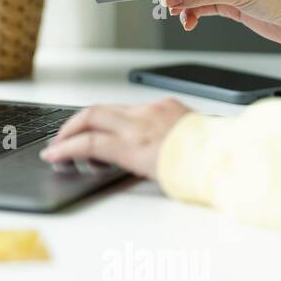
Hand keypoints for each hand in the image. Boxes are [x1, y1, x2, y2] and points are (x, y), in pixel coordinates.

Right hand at [39, 98, 190, 178]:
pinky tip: (121, 128)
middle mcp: (142, 124)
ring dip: (92, 120)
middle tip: (60, 139)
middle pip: (91, 115)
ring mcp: (153, 110)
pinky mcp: (165, 103)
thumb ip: (124, 162)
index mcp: (138, 147)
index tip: (52, 155)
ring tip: (85, 134)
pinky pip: (133, 106)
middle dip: (69, 127)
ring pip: (110, 108)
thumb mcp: (151, 177)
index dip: (64, 149)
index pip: (89, 143)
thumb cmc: (195, 173)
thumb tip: (103, 159)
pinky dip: (120, 116)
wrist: (228, 156)